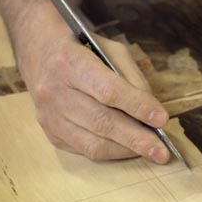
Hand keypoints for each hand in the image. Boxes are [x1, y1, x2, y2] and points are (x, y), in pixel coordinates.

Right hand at [19, 18, 169, 162]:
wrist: (40, 53)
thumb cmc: (82, 48)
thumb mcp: (110, 49)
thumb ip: (131, 77)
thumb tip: (151, 111)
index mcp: (69, 62)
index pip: (107, 90)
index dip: (136, 106)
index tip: (161, 119)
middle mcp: (53, 91)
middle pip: (101, 121)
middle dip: (136, 138)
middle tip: (162, 150)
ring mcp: (48, 115)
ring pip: (92, 143)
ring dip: (125, 150)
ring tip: (150, 152)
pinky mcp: (49, 133)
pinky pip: (83, 150)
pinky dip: (110, 152)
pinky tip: (127, 148)